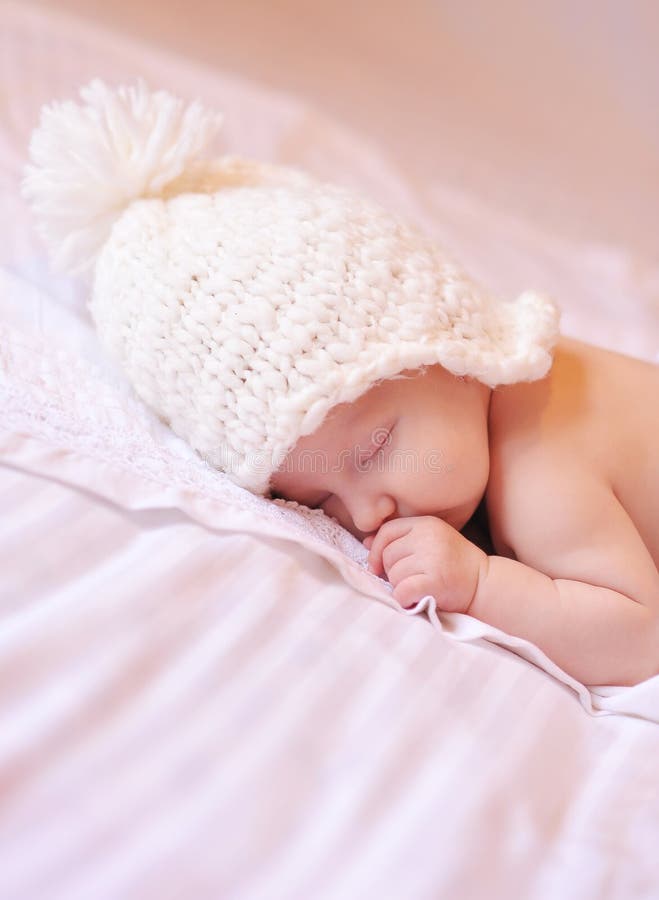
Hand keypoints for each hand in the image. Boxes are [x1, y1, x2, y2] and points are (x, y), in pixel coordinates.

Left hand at [364, 516, 487, 613]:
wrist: (485, 584)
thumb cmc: (454, 565)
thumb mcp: (430, 543)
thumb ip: (401, 540)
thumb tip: (367, 543)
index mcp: (427, 524)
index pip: (387, 531)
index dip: (376, 549)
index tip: (377, 566)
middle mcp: (429, 537)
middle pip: (388, 555)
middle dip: (390, 572)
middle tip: (407, 580)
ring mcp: (433, 558)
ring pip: (393, 575)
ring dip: (399, 587)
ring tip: (416, 589)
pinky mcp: (436, 580)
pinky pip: (402, 590)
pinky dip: (403, 599)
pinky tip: (413, 600)